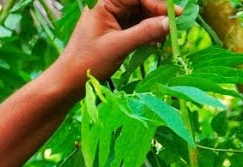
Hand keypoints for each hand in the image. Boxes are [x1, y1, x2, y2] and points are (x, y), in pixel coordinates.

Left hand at [53, 0, 181, 87]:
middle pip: (140, 3)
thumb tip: (170, 22)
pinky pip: (135, 27)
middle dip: (157, 13)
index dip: (157, 3)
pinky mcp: (114, 32)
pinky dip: (146, 33)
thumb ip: (144, 32)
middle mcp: (107, 7)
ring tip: (166, 36)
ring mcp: (110, 20)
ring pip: (139, 15)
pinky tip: (157, 42)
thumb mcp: (118, 46)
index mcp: (103, 3)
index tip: (175, 14)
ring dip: (154, 24)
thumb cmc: (87, 62)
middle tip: (175, 25)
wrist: (67, 82)